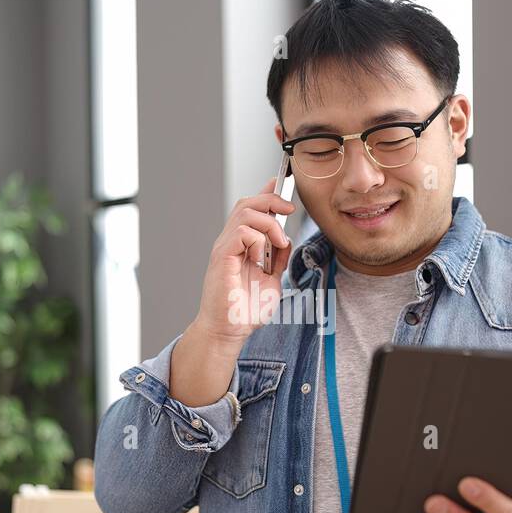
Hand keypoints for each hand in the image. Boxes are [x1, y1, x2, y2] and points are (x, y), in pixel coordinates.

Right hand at [192, 177, 294, 345]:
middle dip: (272, 200)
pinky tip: (261, 259)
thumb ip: (278, 259)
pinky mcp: (222, 257)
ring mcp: (224, 248)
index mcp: (241, 245)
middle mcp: (230, 242)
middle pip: (247, 203)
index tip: (282, 181)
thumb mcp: (272, 280)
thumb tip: (286, 239)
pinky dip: (258, 241)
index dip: (267, 192)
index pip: (251, 208)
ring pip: (245, 211)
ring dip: (269, 223)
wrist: (229, 331)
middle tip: (289, 210)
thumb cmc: (245, 310)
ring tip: (278, 243)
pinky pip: (242, 232)